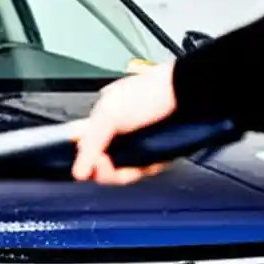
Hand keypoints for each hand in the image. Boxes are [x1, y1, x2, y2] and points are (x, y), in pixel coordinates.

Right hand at [72, 61, 177, 184]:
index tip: (88, 168)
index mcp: (102, 120)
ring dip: (129, 172)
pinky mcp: (156, 152)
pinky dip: (148, 168)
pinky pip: (147, 169)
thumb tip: (78, 170)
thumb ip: (90, 144)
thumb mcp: (109, 114)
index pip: (86, 150)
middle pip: (105, 165)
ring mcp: (138, 144)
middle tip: (108, 165)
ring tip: (134, 164)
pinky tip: (151, 161)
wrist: (186, 94)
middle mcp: (120, 133)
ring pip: (126, 170)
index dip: (86, 162)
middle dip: (107, 171)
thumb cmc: (150, 92)